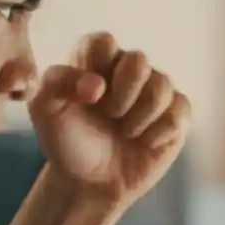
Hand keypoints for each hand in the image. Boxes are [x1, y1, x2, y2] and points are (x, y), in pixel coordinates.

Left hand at [28, 32, 191, 206]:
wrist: (90, 182)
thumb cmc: (67, 141)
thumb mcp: (45, 111)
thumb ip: (55, 82)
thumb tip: (97, 85)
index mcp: (96, 59)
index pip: (104, 42)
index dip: (97, 70)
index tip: (87, 97)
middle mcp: (128, 68)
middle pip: (138, 60)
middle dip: (122, 95)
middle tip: (109, 116)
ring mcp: (155, 90)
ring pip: (162, 86)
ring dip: (138, 118)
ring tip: (125, 132)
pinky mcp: (176, 113)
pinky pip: (179, 111)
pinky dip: (158, 133)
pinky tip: (144, 142)